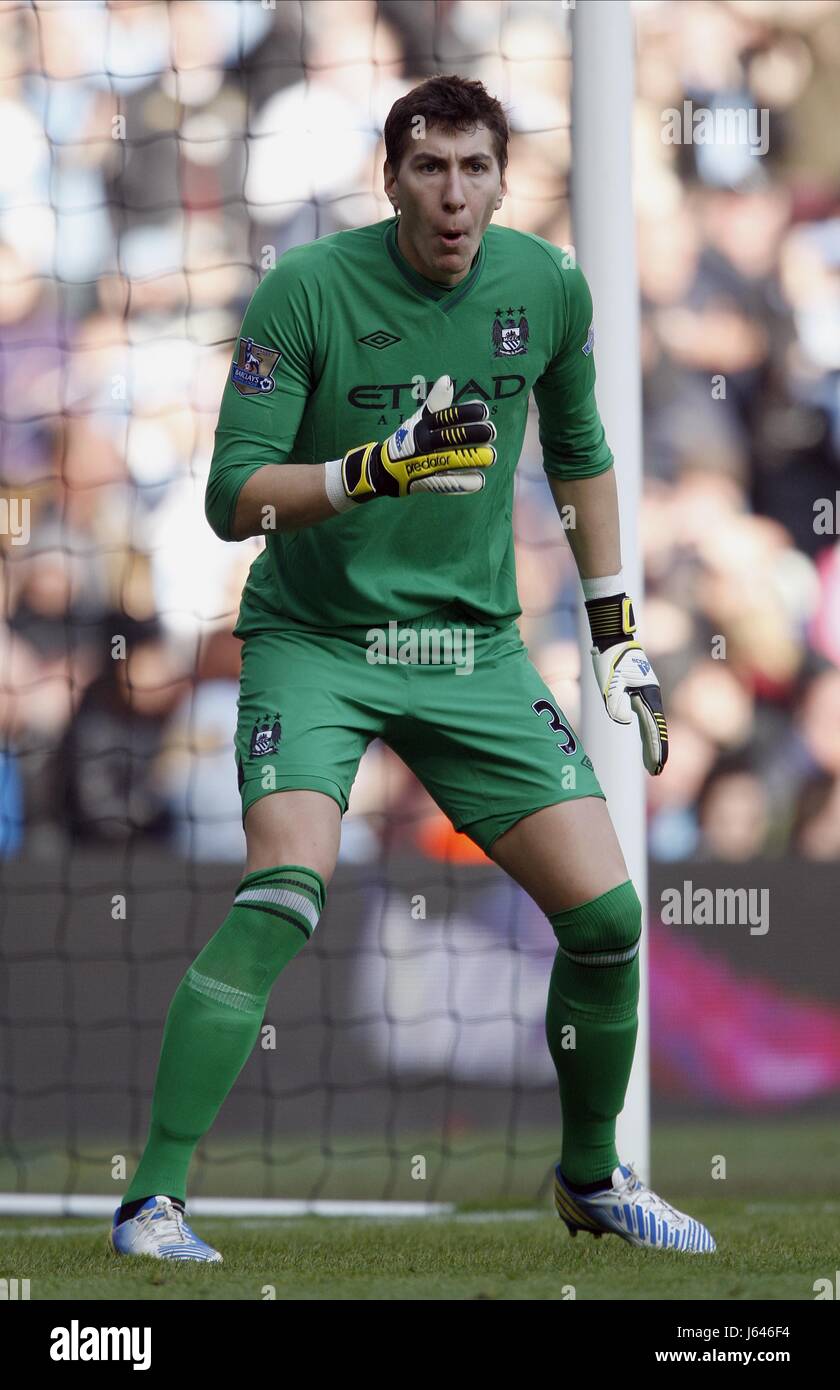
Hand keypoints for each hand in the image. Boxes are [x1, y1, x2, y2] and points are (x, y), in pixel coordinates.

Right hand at [336, 375, 496, 503]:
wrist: (387, 471)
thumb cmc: (409, 440)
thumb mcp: (419, 419)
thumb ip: (436, 402)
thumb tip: (447, 379)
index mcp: (424, 426)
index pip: (449, 416)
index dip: (469, 412)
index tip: (484, 411)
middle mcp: (426, 444)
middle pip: (457, 437)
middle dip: (478, 434)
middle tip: (491, 431)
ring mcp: (429, 464)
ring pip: (459, 460)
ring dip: (478, 458)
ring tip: (490, 456)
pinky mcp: (433, 484)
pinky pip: (456, 483)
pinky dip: (470, 481)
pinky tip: (479, 477)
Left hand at [585, 593, 668, 775]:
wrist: (612, 638)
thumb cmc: (610, 659)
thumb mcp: (610, 682)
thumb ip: (617, 702)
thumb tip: (626, 720)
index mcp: (647, 694)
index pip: (654, 727)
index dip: (655, 749)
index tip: (656, 767)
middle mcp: (650, 695)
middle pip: (655, 728)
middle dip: (656, 750)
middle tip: (656, 771)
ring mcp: (646, 693)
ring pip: (651, 723)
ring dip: (652, 743)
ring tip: (652, 763)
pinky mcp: (638, 690)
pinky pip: (645, 716)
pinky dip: (646, 730)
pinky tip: (646, 739)